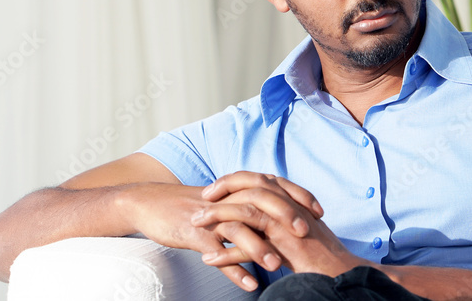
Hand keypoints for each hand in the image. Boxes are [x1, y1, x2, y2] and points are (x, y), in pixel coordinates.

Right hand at [120, 181, 318, 290]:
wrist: (151, 204)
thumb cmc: (192, 206)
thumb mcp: (224, 202)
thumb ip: (249, 205)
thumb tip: (278, 215)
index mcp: (237, 190)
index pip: (274, 187)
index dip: (298, 196)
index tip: (319, 212)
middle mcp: (226, 200)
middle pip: (260, 203)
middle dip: (285, 217)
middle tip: (306, 234)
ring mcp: (210, 217)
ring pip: (238, 229)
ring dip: (259, 248)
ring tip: (277, 266)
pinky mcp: (193, 234)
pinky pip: (216, 254)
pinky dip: (233, 269)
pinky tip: (249, 284)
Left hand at [193, 172, 367, 277]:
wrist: (340, 271)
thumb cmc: (320, 255)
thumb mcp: (298, 229)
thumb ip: (281, 219)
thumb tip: (261, 218)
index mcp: (290, 199)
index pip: (258, 178)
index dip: (234, 179)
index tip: (215, 188)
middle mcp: (288, 204)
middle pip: (249, 184)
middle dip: (221, 189)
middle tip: (202, 199)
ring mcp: (285, 222)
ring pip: (244, 209)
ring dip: (216, 216)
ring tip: (197, 224)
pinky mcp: (282, 244)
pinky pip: (247, 243)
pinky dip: (225, 251)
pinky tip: (209, 259)